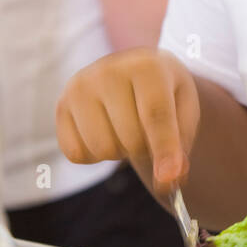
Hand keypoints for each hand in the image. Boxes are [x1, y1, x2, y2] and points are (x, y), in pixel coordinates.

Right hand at [56, 47, 199, 197]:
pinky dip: (94, 155)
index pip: (155, 115)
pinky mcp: (61, 105)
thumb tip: (168, 180)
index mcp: (147, 66)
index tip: (169, 179)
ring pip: (102, 149)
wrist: (135, 71)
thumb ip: (180, 145)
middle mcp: (107, 71)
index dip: (164, 150)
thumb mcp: (184, 110)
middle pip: (130, 139)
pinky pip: (76, 153)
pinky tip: (104, 131)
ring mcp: (79, 87)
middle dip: (145, 147)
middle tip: (148, 129)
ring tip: (125, 127)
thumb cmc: (165, 93)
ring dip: (119, 151)